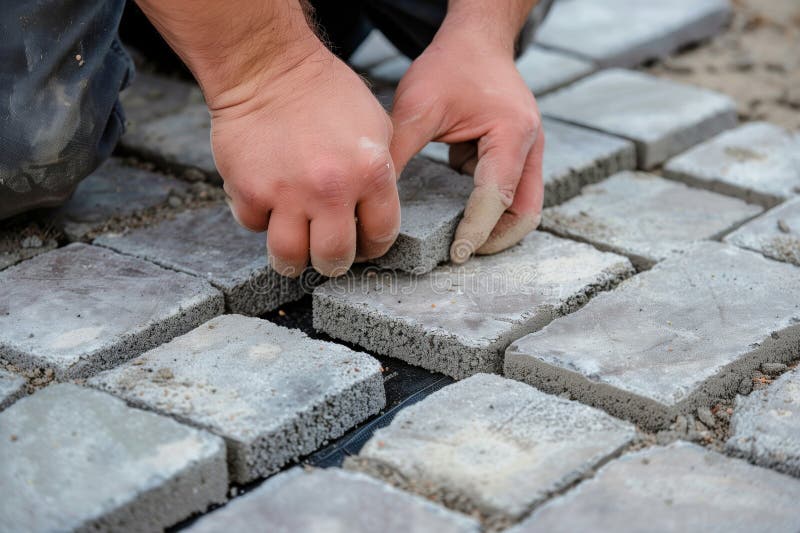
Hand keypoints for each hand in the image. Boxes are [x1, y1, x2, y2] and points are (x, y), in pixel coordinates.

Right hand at [210, 42, 398, 276]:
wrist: (268, 66)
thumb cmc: (325, 92)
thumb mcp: (376, 126)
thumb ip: (381, 172)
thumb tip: (374, 210)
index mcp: (371, 172)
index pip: (381, 235)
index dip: (373, 245)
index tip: (363, 244)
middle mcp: (331, 190)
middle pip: (335, 258)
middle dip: (334, 262)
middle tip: (328, 255)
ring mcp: (287, 193)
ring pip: (289, 258)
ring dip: (293, 260)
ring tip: (296, 251)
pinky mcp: (249, 191)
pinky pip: (254, 226)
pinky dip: (259, 219)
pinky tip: (267, 201)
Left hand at [390, 28, 544, 262]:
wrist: (476, 40)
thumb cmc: (450, 66)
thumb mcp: (417, 106)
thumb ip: (400, 152)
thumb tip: (379, 198)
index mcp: (511, 133)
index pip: (496, 197)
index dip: (476, 231)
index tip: (455, 255)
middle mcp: (530, 145)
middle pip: (526, 213)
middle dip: (496, 240)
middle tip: (460, 255)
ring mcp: (530, 150)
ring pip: (523, 207)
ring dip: (496, 228)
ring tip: (459, 242)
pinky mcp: (520, 153)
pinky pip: (512, 193)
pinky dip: (490, 208)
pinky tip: (460, 214)